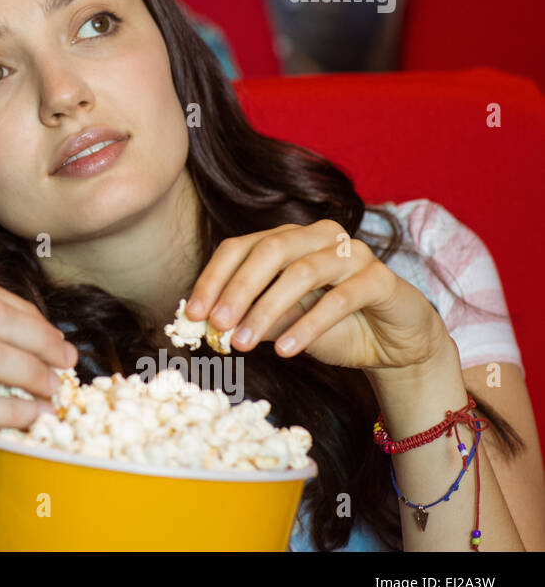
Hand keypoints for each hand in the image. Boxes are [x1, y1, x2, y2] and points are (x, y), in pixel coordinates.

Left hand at [184, 220, 451, 372]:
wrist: (395, 344)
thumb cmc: (333, 328)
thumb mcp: (282, 325)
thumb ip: (249, 320)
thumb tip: (206, 326)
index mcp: (288, 239)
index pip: (240, 247)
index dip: (213, 278)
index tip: (193, 314)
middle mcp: (319, 236)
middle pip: (269, 251)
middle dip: (237, 289)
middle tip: (216, 324)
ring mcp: (352, 253)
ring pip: (302, 272)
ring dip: (267, 309)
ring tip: (243, 343)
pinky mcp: (380, 279)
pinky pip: (340, 298)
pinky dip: (307, 325)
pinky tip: (285, 349)